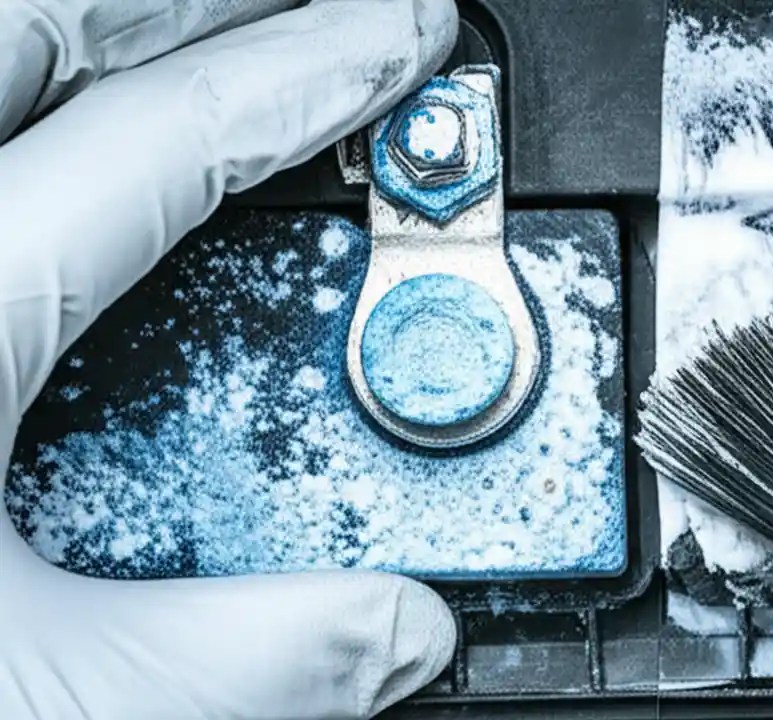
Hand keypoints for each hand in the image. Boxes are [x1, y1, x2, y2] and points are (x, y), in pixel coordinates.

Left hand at [0, 1, 458, 717]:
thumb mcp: (54, 698)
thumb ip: (253, 659)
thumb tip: (397, 631)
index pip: (164, 140)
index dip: (312, 74)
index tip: (402, 39)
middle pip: (37, 16)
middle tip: (318, 0)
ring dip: (92, 21)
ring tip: (203, 30)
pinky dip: (12, 95)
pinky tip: (41, 139)